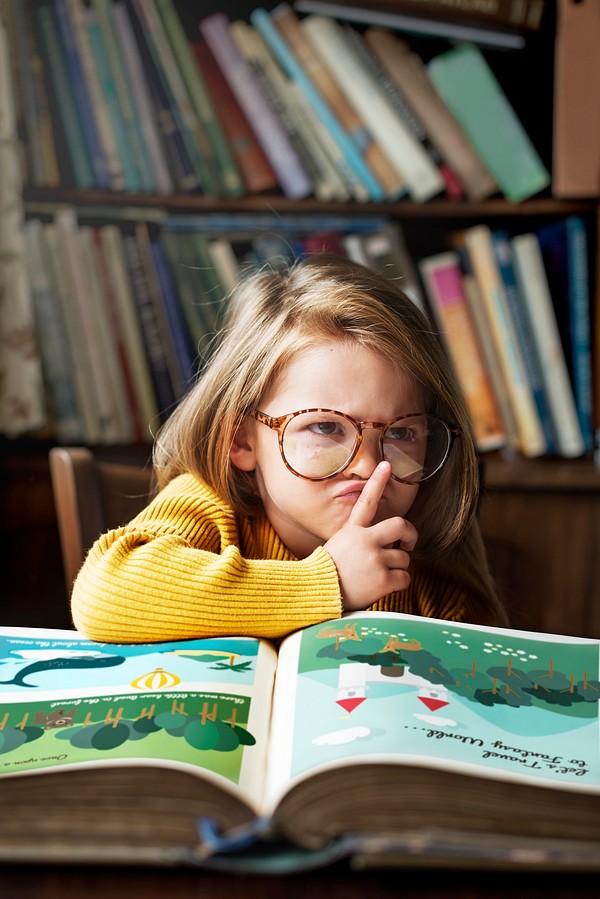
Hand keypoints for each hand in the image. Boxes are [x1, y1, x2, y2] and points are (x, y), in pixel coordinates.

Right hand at [324, 461, 417, 611]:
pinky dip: (399, 583)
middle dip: (410, 533)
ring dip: (398, 567)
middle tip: (408, 542)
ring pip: (404, 558)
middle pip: (400, 525)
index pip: (366, 501)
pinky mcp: (383, 580)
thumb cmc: (326, 573)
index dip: (377, 481)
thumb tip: (382, 541)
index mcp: (352, 531)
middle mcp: (366, 541)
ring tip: (381, 575)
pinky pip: (405, 578)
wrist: (317, 595)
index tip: (387, 465)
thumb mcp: (337, 546)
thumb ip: (357, 539)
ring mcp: (376, 560)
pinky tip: (385, 586)